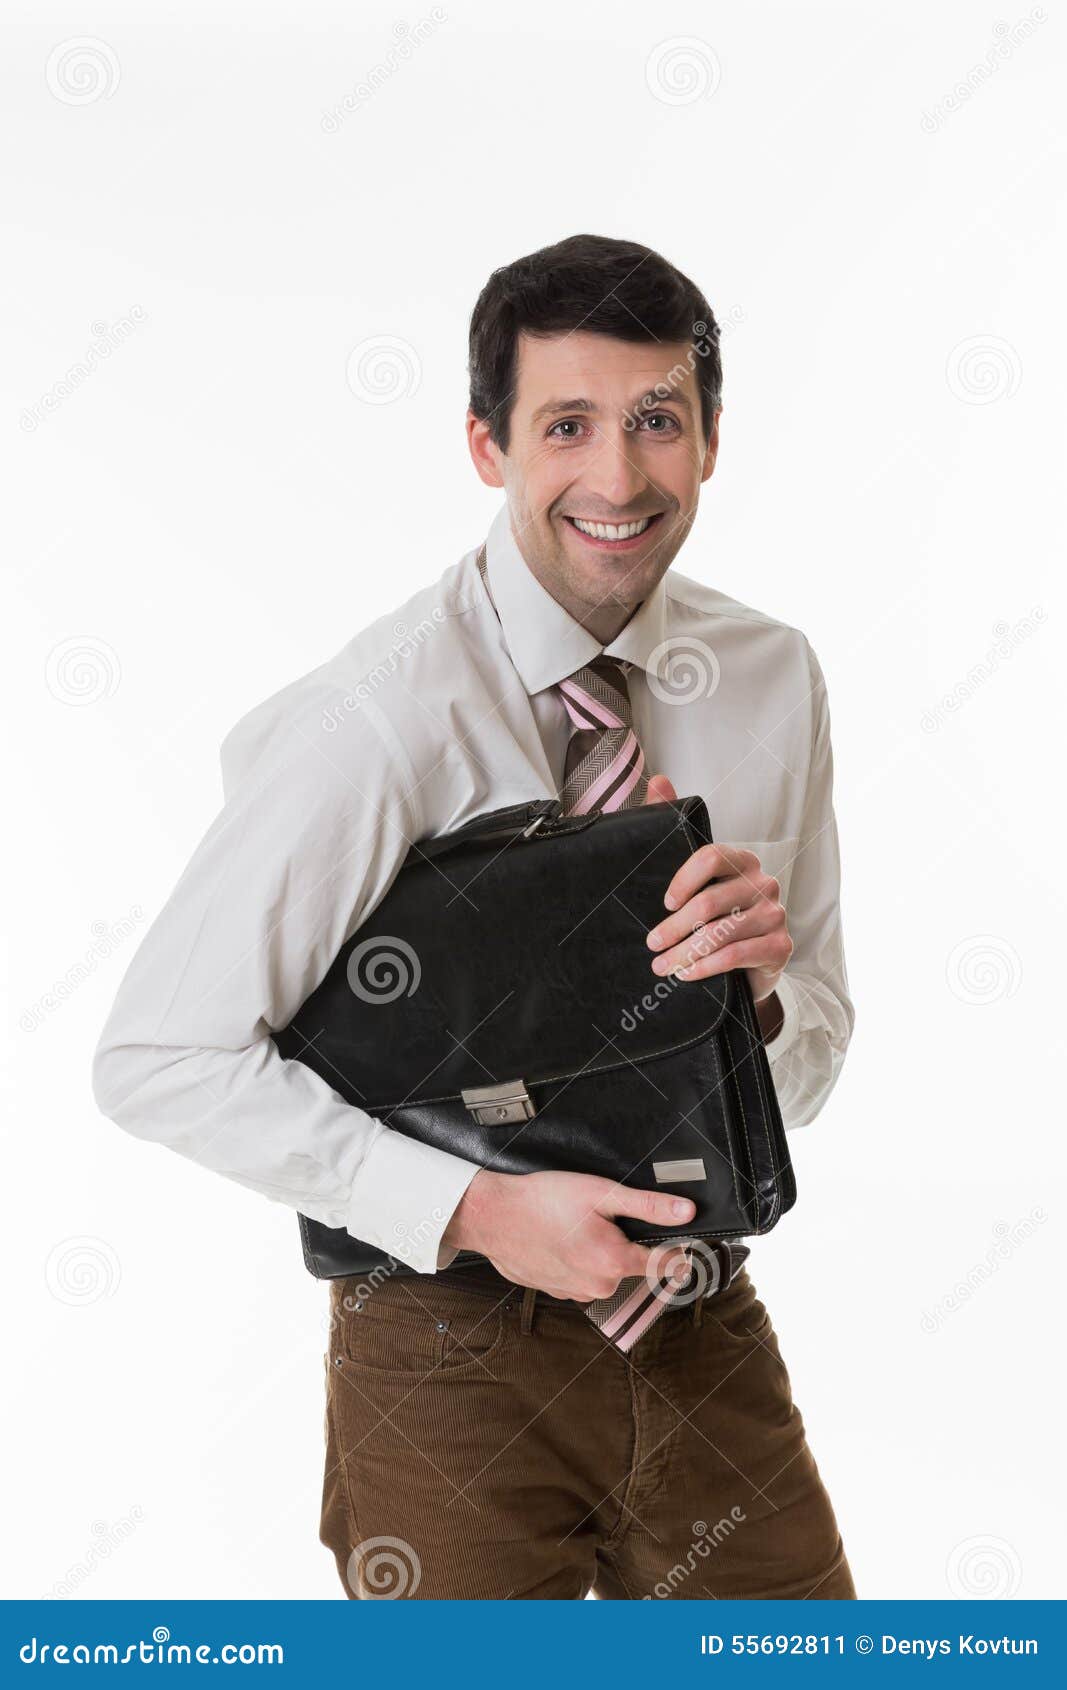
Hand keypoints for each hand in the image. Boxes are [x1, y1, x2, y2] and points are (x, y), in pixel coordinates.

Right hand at [441, 1168, 694, 1300]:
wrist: (492, 1217)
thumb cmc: (542, 1201)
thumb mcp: (601, 1193)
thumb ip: (648, 1206)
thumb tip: (686, 1212)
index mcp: (614, 1262)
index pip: (664, 1265)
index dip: (677, 1251)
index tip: (683, 1244)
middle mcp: (598, 1286)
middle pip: (630, 1264)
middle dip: (623, 1241)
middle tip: (600, 1215)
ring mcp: (575, 1292)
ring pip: (603, 1271)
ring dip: (597, 1252)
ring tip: (572, 1225)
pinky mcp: (556, 1291)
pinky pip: (579, 1276)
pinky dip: (575, 1259)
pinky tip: (558, 1238)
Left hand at [641, 774, 792, 1006]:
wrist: (748, 965)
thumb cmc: (716, 917)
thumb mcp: (692, 878)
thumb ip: (674, 825)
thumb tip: (659, 780)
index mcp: (742, 861)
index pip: (712, 856)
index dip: (684, 879)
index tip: (664, 902)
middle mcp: (764, 882)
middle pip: (711, 901)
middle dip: (675, 927)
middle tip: (651, 945)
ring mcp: (775, 914)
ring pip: (721, 932)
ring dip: (685, 953)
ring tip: (662, 966)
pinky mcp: (781, 946)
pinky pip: (738, 955)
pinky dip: (707, 967)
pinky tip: (687, 975)